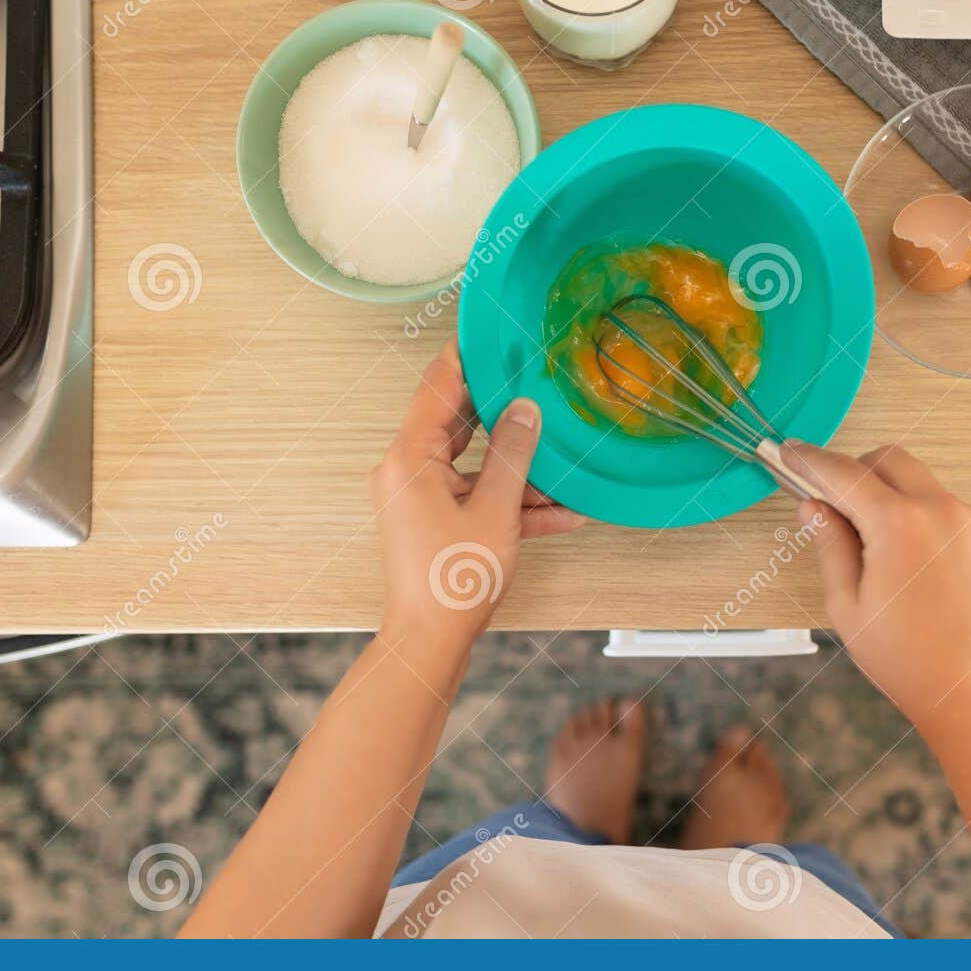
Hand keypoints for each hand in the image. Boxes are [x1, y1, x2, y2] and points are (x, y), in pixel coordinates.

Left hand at [371, 339, 584, 648]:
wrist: (429, 644)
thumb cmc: (452, 582)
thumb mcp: (495, 511)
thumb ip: (513, 455)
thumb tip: (526, 411)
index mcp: (409, 458)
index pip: (437, 386)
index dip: (466, 354)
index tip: (489, 326)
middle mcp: (407, 472)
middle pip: (458, 422)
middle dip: (503, 406)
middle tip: (535, 374)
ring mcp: (420, 499)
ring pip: (475, 463)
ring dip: (519, 463)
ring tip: (562, 445)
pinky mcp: (435, 524)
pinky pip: (478, 497)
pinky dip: (513, 501)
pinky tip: (564, 509)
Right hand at [782, 441, 970, 728]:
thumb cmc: (909, 659)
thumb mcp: (847, 605)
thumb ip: (829, 545)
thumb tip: (814, 507)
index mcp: (899, 524)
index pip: (843, 472)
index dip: (810, 460)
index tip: (791, 453)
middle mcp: (941, 510)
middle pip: (888, 459)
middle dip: (856, 471)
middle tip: (835, 505)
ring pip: (921, 483)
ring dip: (892, 496)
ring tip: (879, 550)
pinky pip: (948, 509)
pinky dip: (923, 519)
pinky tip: (915, 566)